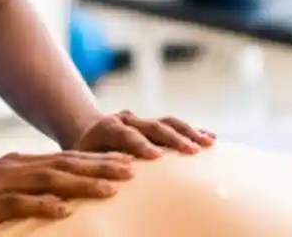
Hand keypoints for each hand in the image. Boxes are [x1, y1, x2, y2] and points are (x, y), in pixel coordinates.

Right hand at [0, 150, 134, 236]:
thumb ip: (24, 191)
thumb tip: (59, 199)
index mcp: (16, 164)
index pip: (64, 159)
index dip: (96, 160)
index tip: (125, 163)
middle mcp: (11, 168)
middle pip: (64, 164)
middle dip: (100, 166)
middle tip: (132, 170)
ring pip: (50, 180)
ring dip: (83, 183)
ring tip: (112, 189)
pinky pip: (19, 204)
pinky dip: (43, 205)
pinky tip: (64, 211)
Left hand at [71, 110, 215, 159]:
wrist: (86, 130)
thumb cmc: (84, 152)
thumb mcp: (82, 158)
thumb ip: (98, 162)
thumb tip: (117, 172)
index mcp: (108, 127)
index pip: (127, 135)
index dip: (142, 145)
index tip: (157, 157)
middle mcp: (127, 119)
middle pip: (153, 126)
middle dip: (174, 139)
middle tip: (192, 151)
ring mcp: (142, 119)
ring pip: (168, 122)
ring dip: (189, 131)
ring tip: (208, 143)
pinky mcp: (153, 123)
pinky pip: (174, 125)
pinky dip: (192, 130)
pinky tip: (210, 137)